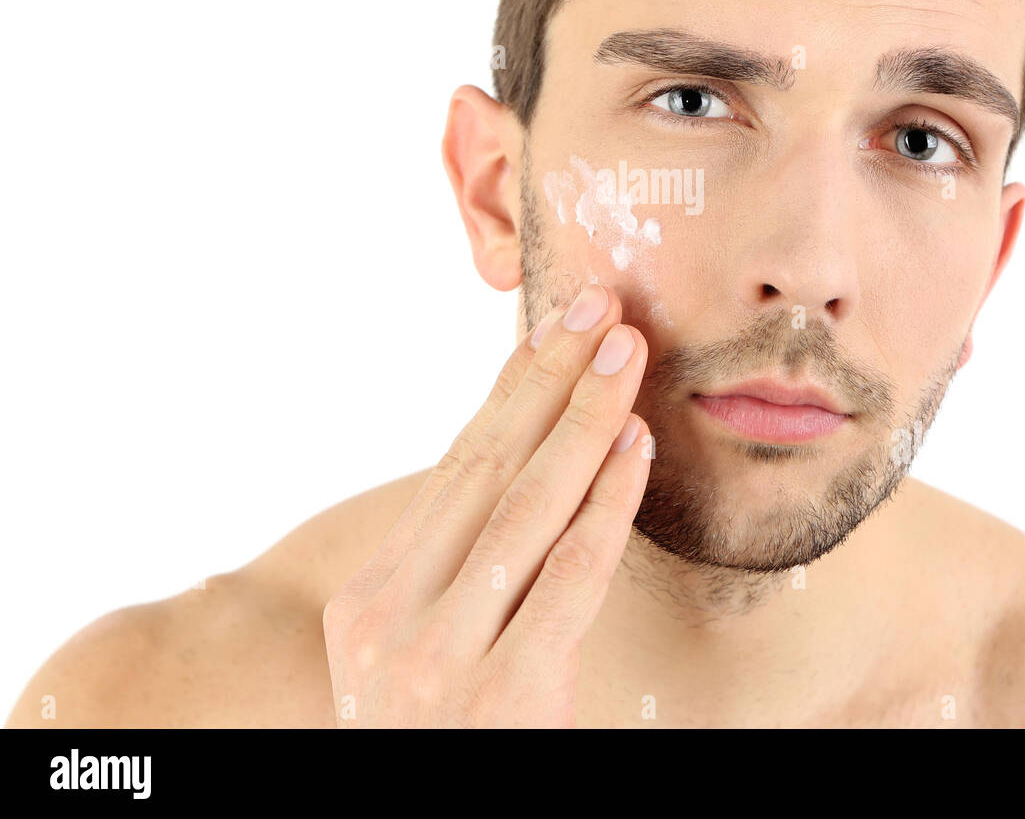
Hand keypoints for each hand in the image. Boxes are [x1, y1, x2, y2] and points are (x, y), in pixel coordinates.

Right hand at [321, 284, 649, 726]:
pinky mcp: (505, 696)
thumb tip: (530, 461)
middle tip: (601, 307)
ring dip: (585, 421)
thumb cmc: (439, 737)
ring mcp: (442, 657)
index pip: (457, 466)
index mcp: (370, 597)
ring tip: (627, 355)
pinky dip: (605, 507)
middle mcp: (394, 615)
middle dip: (551, 378)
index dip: (513, 387)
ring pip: (528, 508)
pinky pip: (567, 578)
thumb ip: (457, 568)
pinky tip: (635, 452)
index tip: (555, 323)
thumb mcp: (419, 648)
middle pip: (489, 468)